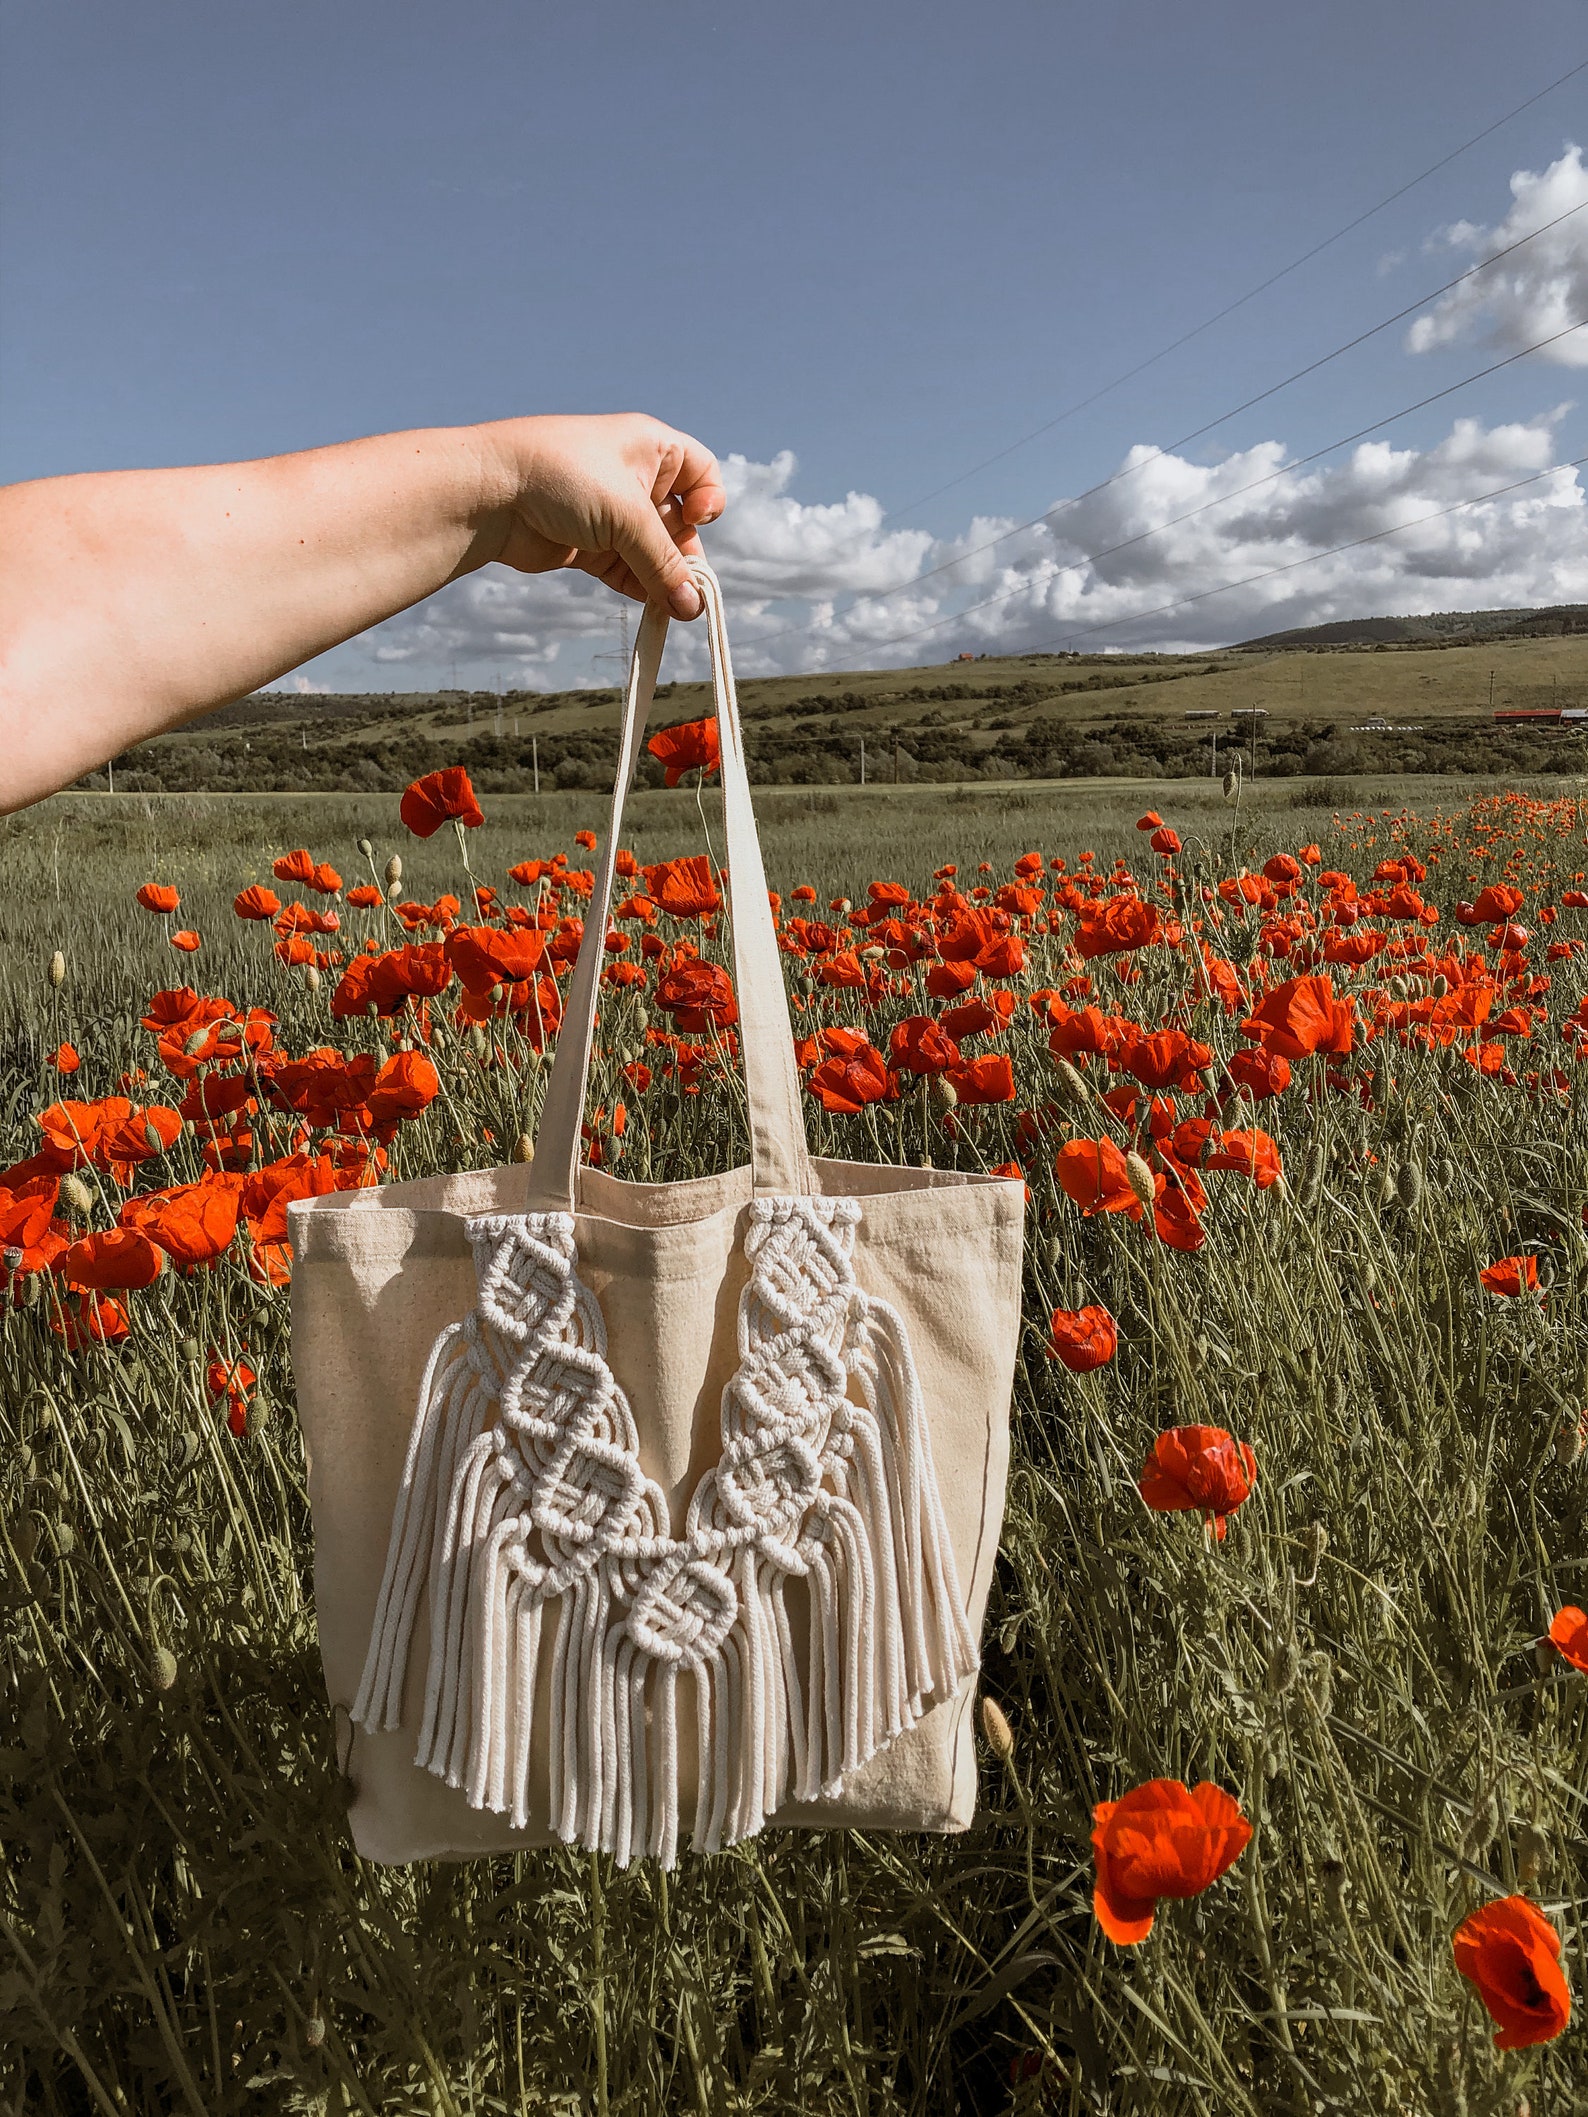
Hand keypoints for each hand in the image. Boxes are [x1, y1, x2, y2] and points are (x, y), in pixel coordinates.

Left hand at [477, 412, 724, 619]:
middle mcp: (633, 477)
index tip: (696, 519)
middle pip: (679, 521)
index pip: (702, 472)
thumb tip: (694, 607)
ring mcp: (608, 513)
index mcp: (650, 447)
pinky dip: (638, 588)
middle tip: (690, 590)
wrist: (489, 493)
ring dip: (663, 580)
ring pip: (651, 551)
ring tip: (671, 609)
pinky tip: (650, 609)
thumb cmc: (563, 479)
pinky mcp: (586, 545)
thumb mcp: (627, 517)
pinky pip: (625, 570)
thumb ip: (664, 564)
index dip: (709, 499)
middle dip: (686, 555)